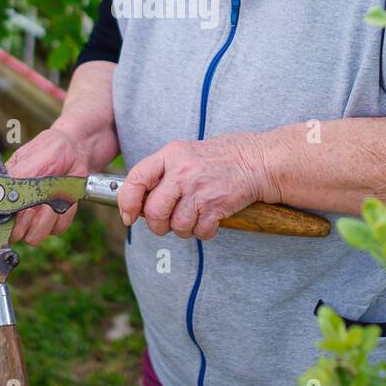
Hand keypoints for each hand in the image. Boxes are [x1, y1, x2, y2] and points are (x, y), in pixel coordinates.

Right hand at [0, 123, 93, 247]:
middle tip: (34, 203)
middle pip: (7, 234)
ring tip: (51, 195)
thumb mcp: (30, 160)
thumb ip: (14, 180)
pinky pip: (56, 230)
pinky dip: (63, 214)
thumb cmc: (48, 151)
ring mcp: (32, 220)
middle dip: (23, 221)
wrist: (75, 153)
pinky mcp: (53, 224)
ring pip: (32, 238)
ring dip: (46, 217)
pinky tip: (63, 198)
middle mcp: (12, 211)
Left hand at [116, 133, 269, 240]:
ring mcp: (200, 189)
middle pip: (154, 211)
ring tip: (194, 217)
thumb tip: (138, 202)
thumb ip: (162, 173)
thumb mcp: (185, 154)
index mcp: (171, 154)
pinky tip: (209, 219)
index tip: (129, 216)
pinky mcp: (216, 206)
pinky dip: (203, 231)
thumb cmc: (220, 158)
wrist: (258, 160)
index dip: (128, 202)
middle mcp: (182, 171)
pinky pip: (199, 231)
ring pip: (177, 226)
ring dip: (184, 230)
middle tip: (166, 223)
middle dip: (158, 225)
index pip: (136, 179)